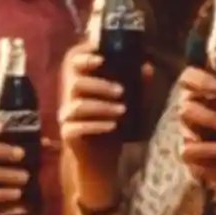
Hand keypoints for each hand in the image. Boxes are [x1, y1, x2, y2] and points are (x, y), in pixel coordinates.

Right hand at [0, 115, 28, 214]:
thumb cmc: (6, 175)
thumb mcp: (17, 160)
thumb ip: (32, 149)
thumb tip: (49, 144)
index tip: (1, 127)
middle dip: (0, 150)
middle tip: (21, 154)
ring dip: (3, 174)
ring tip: (25, 177)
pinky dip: (0, 194)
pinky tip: (16, 193)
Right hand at [58, 43, 125, 205]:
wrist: (102, 159)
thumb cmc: (114, 124)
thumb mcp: (131, 103)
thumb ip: (138, 85)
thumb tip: (147, 67)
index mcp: (84, 83)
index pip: (75, 62)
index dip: (84, 56)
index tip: (101, 57)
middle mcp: (72, 97)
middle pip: (77, 82)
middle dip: (100, 84)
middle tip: (121, 91)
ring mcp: (68, 116)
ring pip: (78, 105)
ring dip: (102, 106)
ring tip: (122, 110)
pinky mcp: (68, 134)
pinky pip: (76, 127)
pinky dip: (96, 125)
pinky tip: (112, 126)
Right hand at [176, 66, 215, 211]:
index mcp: (204, 92)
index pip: (188, 77)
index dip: (199, 79)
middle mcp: (192, 108)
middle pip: (187, 101)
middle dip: (209, 107)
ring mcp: (189, 131)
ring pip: (187, 122)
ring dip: (211, 122)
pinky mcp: (191, 154)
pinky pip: (187, 150)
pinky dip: (203, 149)